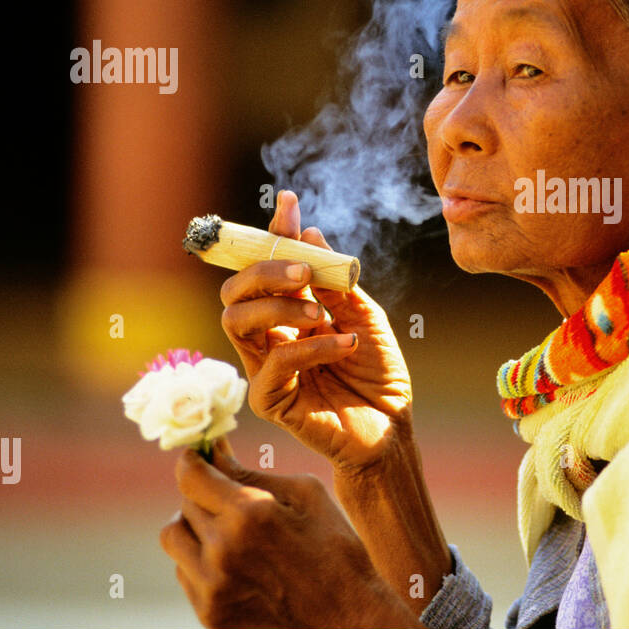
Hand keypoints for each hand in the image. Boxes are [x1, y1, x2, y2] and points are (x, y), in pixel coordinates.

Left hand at [159, 438, 423, 628]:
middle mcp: (222, 550)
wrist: (348, 617)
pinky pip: (184, 571)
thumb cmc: (336, 549)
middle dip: (203, 492)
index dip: (192, 461)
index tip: (198, 456)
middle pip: (184, 504)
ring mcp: (212, 586)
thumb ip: (253, 474)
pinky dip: (200, 559)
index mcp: (249, 514)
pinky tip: (234, 560)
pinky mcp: (210, 613)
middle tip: (226, 493)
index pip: (191, 476)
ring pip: (175, 538)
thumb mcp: (306, 495)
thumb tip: (217, 455)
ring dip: (194, 526)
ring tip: (226, 529)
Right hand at [219, 189, 412, 473]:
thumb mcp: (364, 314)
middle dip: (265, 268)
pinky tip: (343, 344)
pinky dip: (311, 346)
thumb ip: (333, 280)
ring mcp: (265, 367)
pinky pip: (273, 362)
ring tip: (321, 313)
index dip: (273, 232)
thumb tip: (308, 231)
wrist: (393, 426)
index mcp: (289, 310)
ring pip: (236, 320)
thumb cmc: (378, 373)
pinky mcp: (270, 400)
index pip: (267, 266)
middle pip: (234, 290)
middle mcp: (269, 335)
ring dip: (279, 305)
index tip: (288, 202)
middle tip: (305, 270)